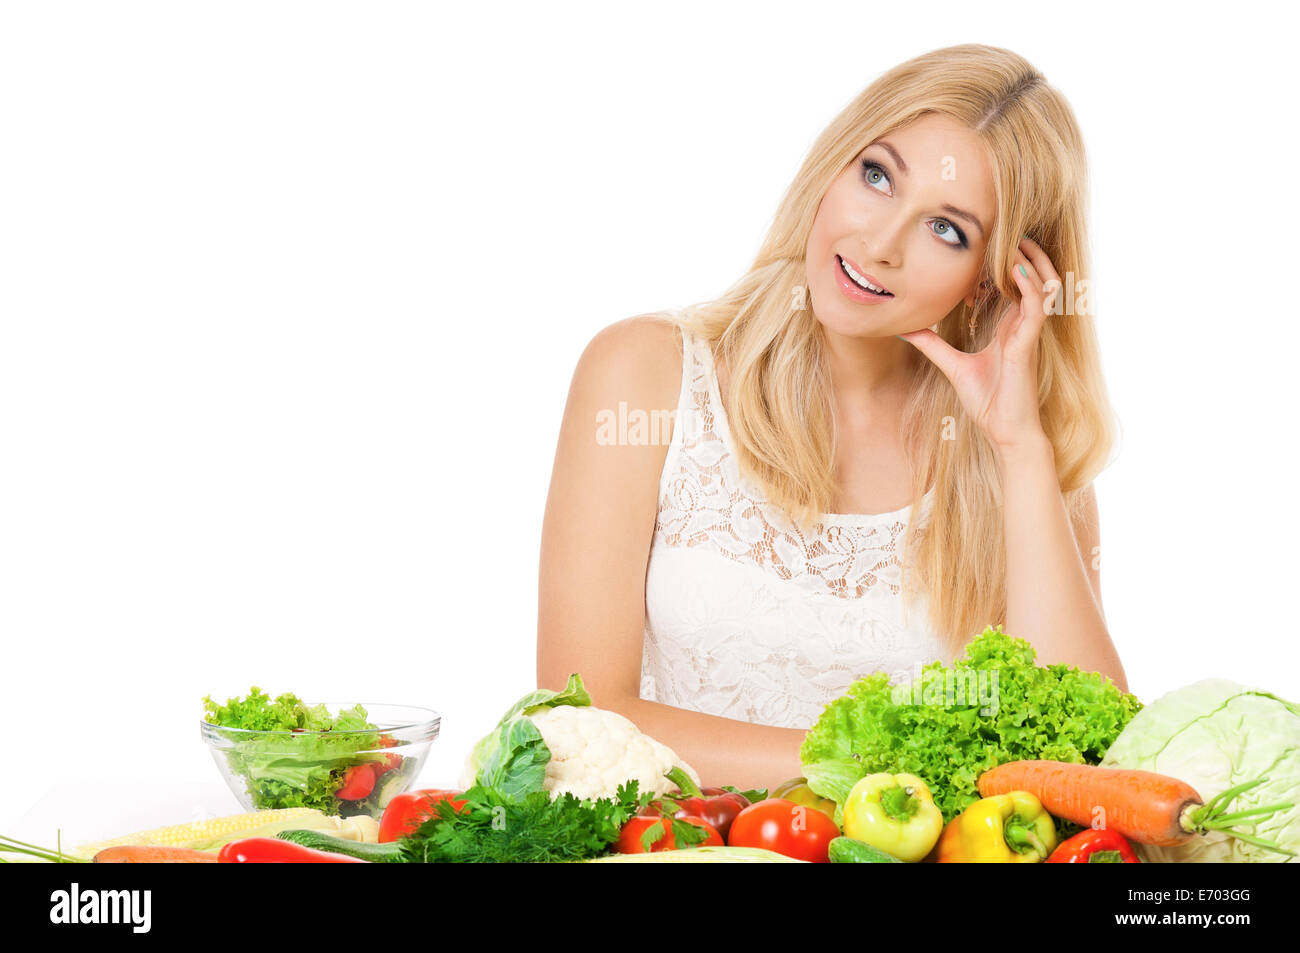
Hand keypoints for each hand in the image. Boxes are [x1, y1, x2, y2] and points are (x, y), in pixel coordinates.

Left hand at [896, 236, 1054, 451]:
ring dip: (1030, 261)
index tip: (973, 250)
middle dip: (1019, 252)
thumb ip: (932, 344)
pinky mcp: (1029, 344)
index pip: (1007, 284)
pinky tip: (1015, 271)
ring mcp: (1028, 332)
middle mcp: (1021, 323)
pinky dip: (1029, 286)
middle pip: (1029, 276)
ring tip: (1014, 240)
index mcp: (1008, 325)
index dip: (994, 263)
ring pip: (1041, 284)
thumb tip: (904, 329)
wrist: (1005, 431)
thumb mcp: (952, 365)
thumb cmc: (987, 400)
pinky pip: (1037, 307)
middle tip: (1000, 230)